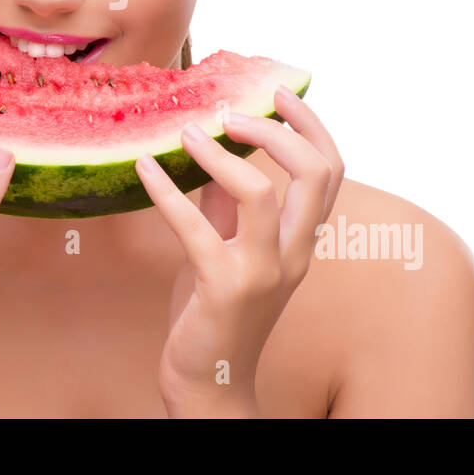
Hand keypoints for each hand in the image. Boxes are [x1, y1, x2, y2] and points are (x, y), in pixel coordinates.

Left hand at [136, 84, 344, 416]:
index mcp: (303, 240)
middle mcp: (295, 254)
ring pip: (260, 193)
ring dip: (221, 153)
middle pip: (315, 173)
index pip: (330, 170)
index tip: (278, 95)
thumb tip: (213, 146)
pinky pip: (194, 226)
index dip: (310, 125)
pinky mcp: (222, 287)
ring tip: (189, 133)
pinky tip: (142, 168)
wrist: (210, 380)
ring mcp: (262, 272)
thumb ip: (227, 199)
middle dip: (279, 130)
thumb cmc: (217, 309)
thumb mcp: (229, 245)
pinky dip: (165, 190)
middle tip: (234, 112)